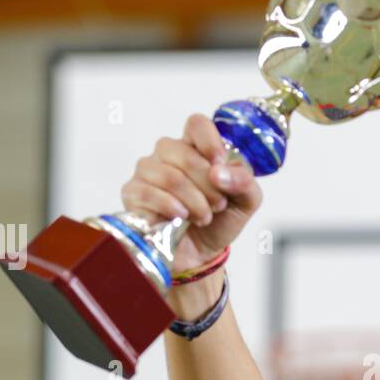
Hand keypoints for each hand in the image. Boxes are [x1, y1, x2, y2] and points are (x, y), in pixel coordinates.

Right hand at [120, 113, 263, 272]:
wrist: (201, 254)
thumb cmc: (220, 221)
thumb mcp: (245, 201)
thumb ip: (244, 181)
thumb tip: (219, 172)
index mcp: (197, 147)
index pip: (197, 124)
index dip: (210, 142)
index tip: (220, 166)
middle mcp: (168, 154)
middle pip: (182, 152)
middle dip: (207, 184)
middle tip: (219, 205)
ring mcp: (147, 172)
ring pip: (168, 175)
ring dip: (193, 200)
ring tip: (204, 217)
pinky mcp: (133, 194)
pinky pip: (147, 192)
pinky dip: (170, 207)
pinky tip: (181, 217)